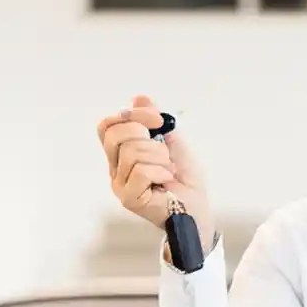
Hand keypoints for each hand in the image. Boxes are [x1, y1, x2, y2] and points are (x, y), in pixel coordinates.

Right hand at [96, 95, 215, 251]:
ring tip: (168, 170)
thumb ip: (156, 121)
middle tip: (164, 151)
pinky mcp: (129, 198)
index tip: (158, 120)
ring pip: (131, 152)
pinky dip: (160, 172)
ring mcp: (120, 184)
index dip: (131, 116)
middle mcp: (116, 168)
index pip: (107, 126)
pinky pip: (141, 171)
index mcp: (122, 154)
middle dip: (145, 135)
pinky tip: (166, 181)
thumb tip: (140, 98)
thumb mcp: (174, 143)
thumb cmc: (186, 180)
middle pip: (114, 135)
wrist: (199, 208)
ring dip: (159, 157)